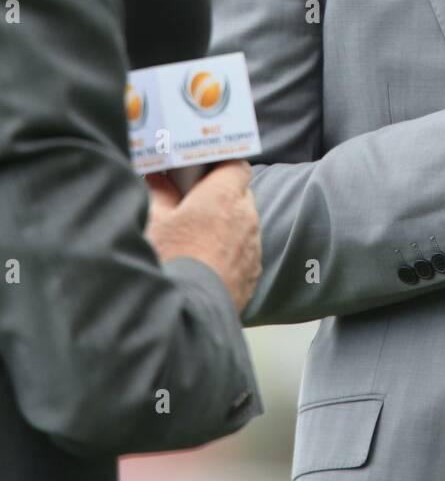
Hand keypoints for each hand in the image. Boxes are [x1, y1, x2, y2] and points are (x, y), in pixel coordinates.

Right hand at [144, 160, 261, 313]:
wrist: (186, 315)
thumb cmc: (170, 262)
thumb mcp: (154, 221)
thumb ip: (159, 193)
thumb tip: (158, 178)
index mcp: (224, 196)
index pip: (235, 165)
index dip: (220, 166)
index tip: (202, 172)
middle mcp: (246, 217)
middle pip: (240, 194)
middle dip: (221, 196)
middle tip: (193, 205)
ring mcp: (253, 247)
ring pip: (244, 224)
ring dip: (227, 226)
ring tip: (197, 239)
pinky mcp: (253, 273)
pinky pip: (245, 252)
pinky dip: (231, 252)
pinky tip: (206, 263)